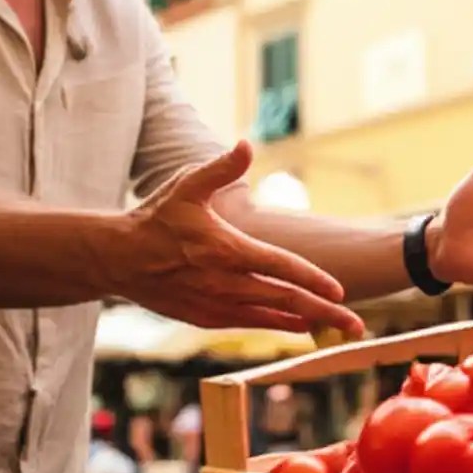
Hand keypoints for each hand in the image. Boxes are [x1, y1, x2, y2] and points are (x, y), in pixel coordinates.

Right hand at [111, 141, 364, 336]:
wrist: (116, 259)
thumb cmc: (155, 218)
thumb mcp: (186, 186)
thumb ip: (220, 168)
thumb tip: (246, 144)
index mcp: (226, 249)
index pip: (280, 267)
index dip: (312, 280)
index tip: (340, 291)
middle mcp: (224, 282)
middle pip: (285, 300)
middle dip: (325, 312)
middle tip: (357, 324)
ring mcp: (215, 304)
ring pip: (271, 318)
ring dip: (307, 323)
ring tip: (338, 329)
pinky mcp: (205, 318)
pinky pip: (249, 325)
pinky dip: (276, 325)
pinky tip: (300, 326)